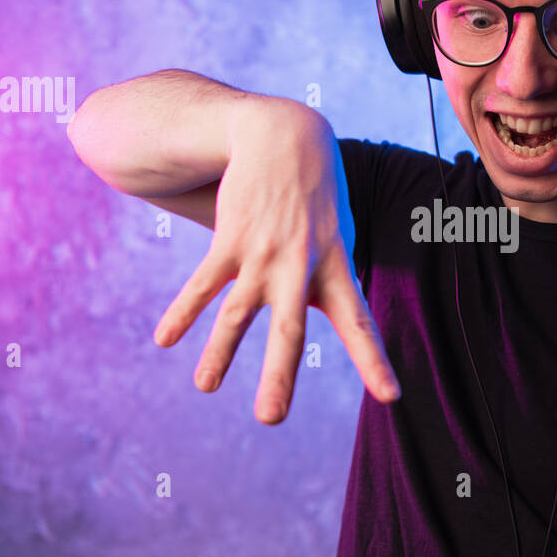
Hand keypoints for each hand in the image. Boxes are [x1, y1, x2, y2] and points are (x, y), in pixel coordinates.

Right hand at [152, 107, 399, 422]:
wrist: (286, 137)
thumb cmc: (317, 200)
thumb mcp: (336, 238)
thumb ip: (327, 284)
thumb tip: (307, 327)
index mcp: (336, 271)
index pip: (360, 324)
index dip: (374, 362)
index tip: (391, 398)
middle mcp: (301, 268)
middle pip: (290, 331)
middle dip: (278, 376)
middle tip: (269, 419)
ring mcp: (263, 255)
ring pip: (238, 312)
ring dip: (219, 352)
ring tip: (205, 388)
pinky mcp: (230, 240)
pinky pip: (203, 284)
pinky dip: (183, 312)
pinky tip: (166, 338)